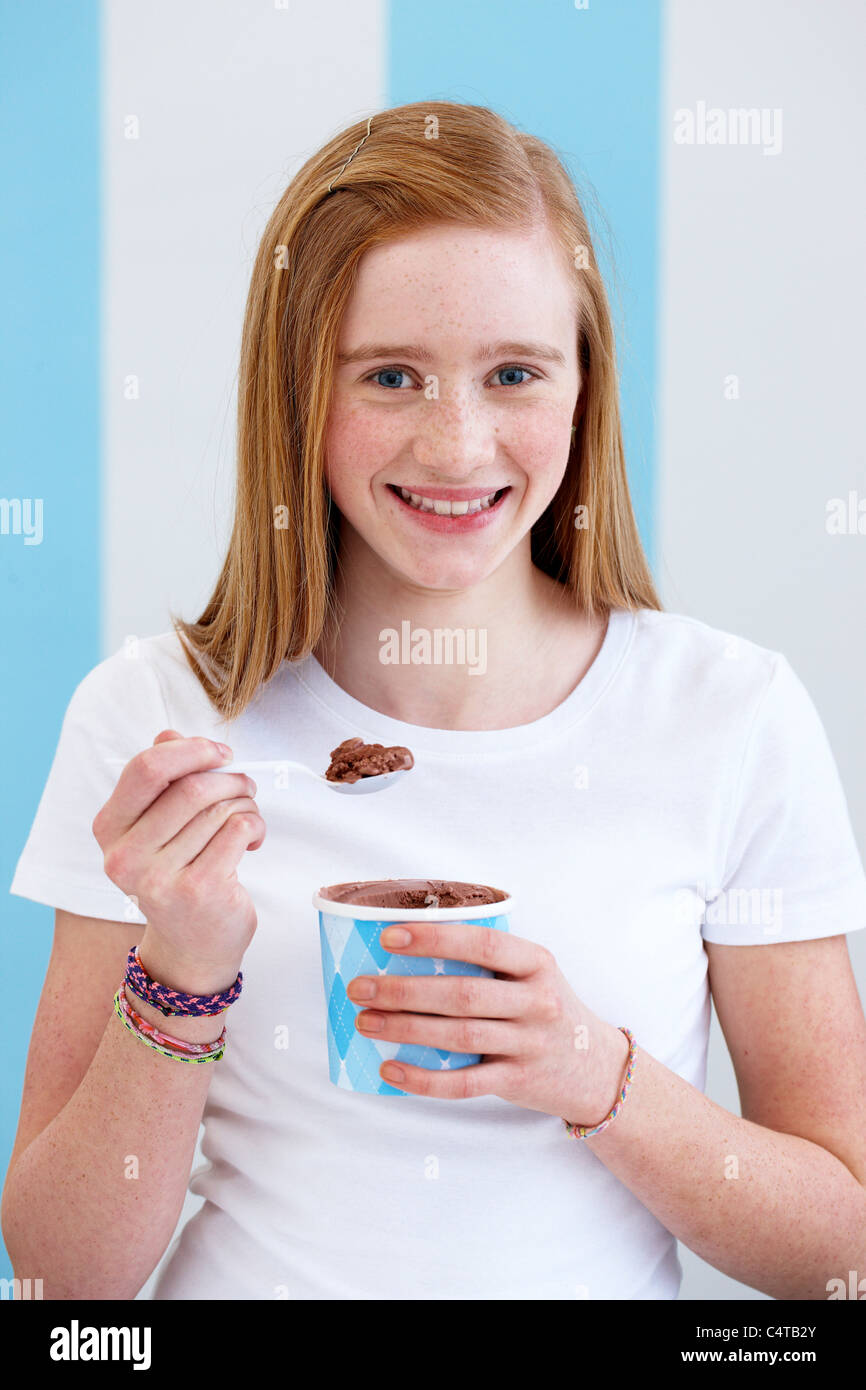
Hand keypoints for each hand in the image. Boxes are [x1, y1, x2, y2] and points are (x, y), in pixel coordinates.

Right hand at [93, 729, 265, 990]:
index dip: (191, 751)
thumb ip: (163, 779)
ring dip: (246, 804)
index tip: (219, 754)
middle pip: (190, 787)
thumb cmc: (180, 873)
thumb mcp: (160, 827)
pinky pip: (238, 829)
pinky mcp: (199, 889)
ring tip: (247, 819)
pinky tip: (251, 841)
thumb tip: (171, 735)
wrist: (193, 945)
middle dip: (229, 779)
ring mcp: (160, 876)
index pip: (146, 768)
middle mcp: (126, 855)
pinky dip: (255, 825)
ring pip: (219, 808)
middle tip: (246, 787)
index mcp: (109, 828)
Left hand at [347, 920, 629, 1125]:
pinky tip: (391, 1068)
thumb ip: (487, 963)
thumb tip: (406, 952)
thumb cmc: (545, 1010)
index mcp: (537, 963)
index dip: (435, 938)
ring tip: (365, 1022)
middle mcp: (537, 1001)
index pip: (483, 943)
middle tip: (361, 987)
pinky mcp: (519, 1082)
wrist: (597, 1068)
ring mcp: (530, 1044)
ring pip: (459, 1036)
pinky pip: (464, 1083)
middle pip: (463, 994)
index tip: (389, 937)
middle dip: (404, 990)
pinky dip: (423, 1078)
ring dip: (405, 1028)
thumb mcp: (532, 975)